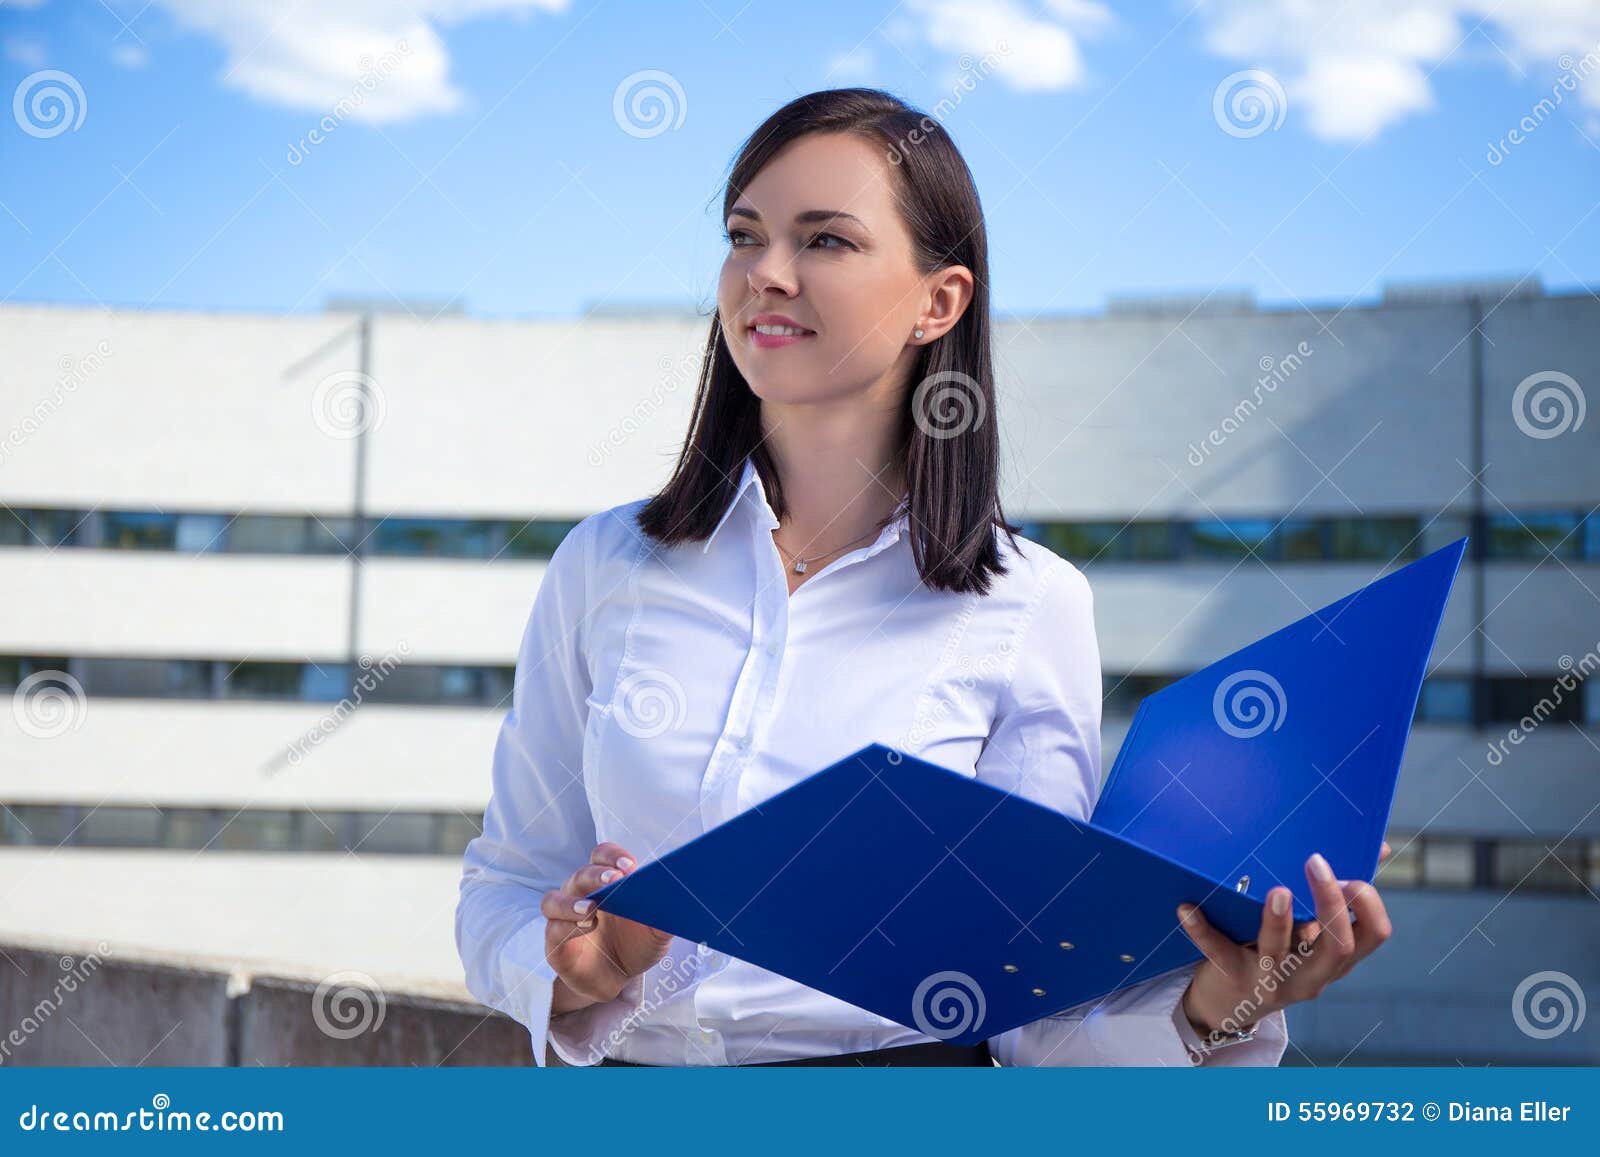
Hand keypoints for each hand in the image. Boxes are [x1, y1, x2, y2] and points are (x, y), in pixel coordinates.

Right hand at [543, 841, 673, 1013]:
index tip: (630, 865)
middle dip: (597, 875)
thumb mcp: (658, 933)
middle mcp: (581, 895)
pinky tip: (586, 928)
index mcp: (606, 883)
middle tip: (614, 880)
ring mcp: (565, 919)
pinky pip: (553, 930)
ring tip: (592, 908)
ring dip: (572, 902)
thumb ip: (666, 916)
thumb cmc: (636, 946)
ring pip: (554, 900)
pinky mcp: (556, 945)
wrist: (619, 979)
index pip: (602, 856)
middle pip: (581, 875)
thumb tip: (682, 898)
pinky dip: (567, 927)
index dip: (613, 856)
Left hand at [1175, 841, 1394, 1036]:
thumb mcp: (1310, 933)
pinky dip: (1203, 930)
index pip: (1373, 935)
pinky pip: (1219, 954)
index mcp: (1334, 957)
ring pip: (1282, 954)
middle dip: (1331, 904)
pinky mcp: (1235, 979)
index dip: (1368, 904)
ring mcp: (1273, 981)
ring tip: (1277, 891)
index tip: (1350, 874)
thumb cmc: (1276, 953)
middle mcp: (1312, 974)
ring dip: (1279, 922)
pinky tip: (1186, 908)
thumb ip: (1334, 897)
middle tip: (1316, 864)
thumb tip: (1377, 844)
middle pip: (1339, 947)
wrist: (1230, 1004)